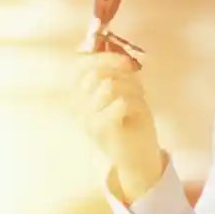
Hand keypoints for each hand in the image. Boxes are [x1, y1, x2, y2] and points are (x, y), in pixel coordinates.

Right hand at [70, 51, 164, 200]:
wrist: (138, 157)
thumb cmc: (131, 121)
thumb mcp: (124, 92)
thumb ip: (117, 74)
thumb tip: (121, 57)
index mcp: (78, 94)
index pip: (80, 66)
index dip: (104, 58)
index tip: (126, 62)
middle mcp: (76, 106)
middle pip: (97, 73)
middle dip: (124, 77)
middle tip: (137, 91)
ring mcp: (85, 118)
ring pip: (109, 85)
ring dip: (132, 90)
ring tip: (137, 103)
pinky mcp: (99, 129)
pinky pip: (120, 102)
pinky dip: (137, 104)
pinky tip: (137, 114)